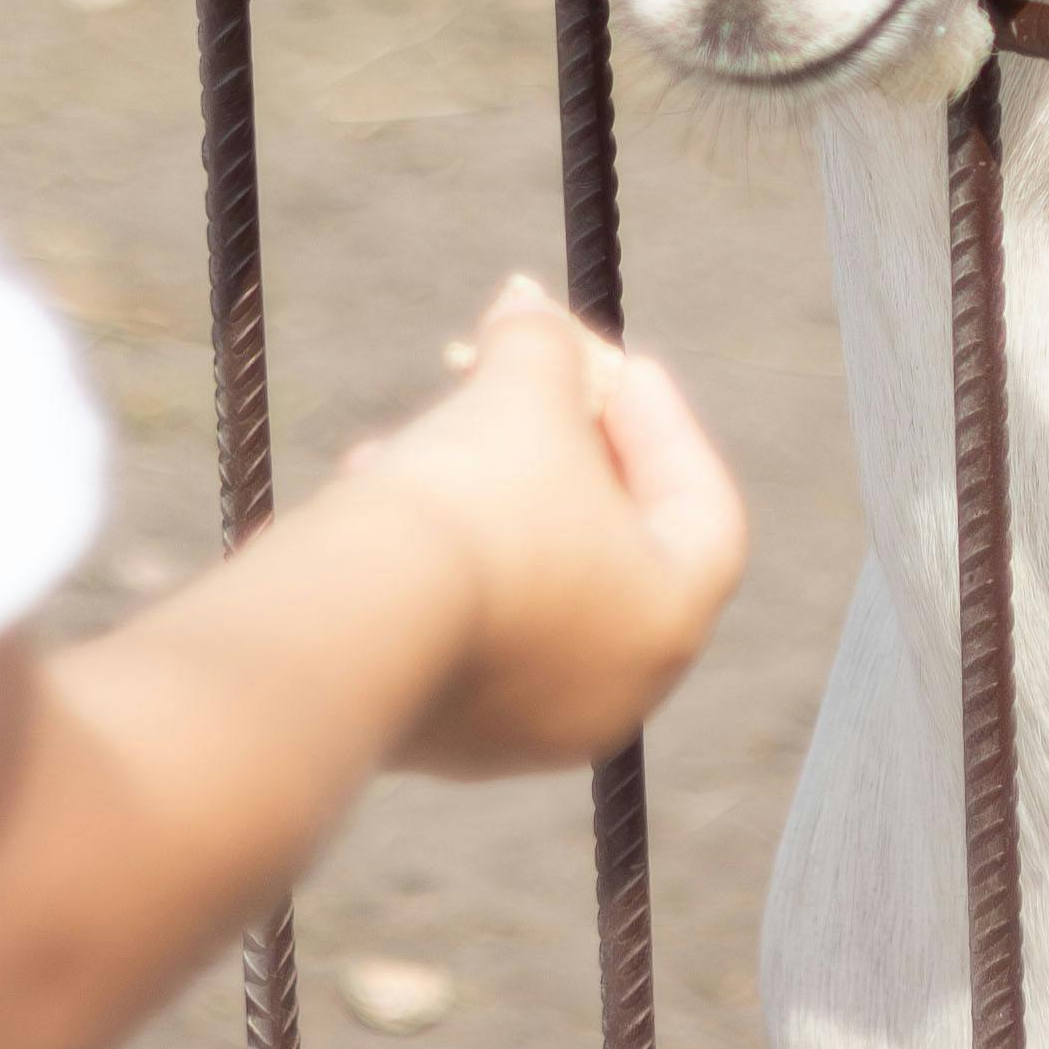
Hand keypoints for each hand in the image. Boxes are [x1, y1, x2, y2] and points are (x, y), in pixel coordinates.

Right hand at [344, 281, 746, 774]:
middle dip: (558, 455)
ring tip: (421, 433)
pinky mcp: (444, 740)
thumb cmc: (470, 504)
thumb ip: (541, 346)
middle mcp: (615, 694)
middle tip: (519, 390)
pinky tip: (375, 493)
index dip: (660, 421)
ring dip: (482, 501)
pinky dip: (433, 560)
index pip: (700, 506)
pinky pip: (454, 628)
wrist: (348, 626)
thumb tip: (526, 308)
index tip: (612, 360)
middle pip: (608, 548)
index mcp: (670, 621)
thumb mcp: (521, 394)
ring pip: (522, 587)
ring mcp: (529, 731)